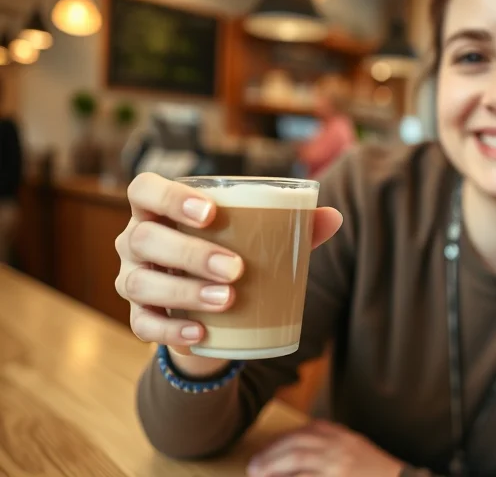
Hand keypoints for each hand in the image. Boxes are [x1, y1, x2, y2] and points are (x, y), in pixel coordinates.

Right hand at [114, 173, 342, 374]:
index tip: (211, 213)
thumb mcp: (258, 241)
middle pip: (144, 237)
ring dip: (184, 292)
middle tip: (236, 269)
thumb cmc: (234, 257)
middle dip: (190, 253)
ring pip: (139, 283)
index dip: (169, 196)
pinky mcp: (140, 316)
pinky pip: (142, 326)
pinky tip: (200, 333)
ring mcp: (133, 279)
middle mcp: (137, 240)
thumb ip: (292, 227)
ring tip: (227, 299)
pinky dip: (170, 331)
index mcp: (161, 210)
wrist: (216, 313)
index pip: (145, 189)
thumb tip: (334, 217)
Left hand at [247, 420, 403, 476]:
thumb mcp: (352, 446)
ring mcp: (338, 466)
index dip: (279, 441)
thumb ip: (328, 442)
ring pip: (298, 460)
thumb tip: (292, 449)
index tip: (265, 451)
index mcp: (341, 436)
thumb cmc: (372, 469)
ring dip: (274, 467)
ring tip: (258, 474)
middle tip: (254, 466)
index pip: (304, 431)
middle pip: (296, 445)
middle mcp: (338, 447)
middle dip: (270, 455)